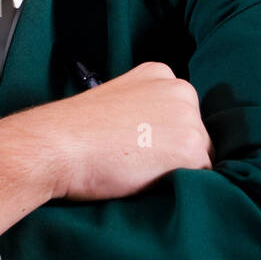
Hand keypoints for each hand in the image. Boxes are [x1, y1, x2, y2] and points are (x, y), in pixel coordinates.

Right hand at [17, 61, 213, 201]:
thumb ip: (143, 108)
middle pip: (196, 132)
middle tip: (137, 162)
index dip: (162, 136)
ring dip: (178, 169)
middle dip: (174, 151)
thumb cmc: (75, 130)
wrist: (58, 144)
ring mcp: (190, 119)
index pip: (181, 113)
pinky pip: (202, 178)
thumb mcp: (115, 100)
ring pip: (201, 156)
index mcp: (161, 74)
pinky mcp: (191, 149)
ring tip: (139, 172)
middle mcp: (181, 90)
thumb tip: (159, 135)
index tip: (138, 145)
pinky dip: (180, 185)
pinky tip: (147, 180)